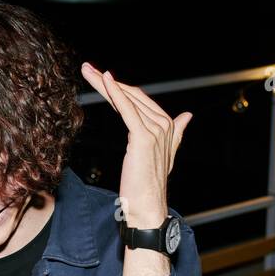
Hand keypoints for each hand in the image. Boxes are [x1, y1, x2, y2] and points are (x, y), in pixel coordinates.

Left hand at [80, 61, 190, 229]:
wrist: (147, 206)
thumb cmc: (149, 183)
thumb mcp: (165, 154)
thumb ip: (177, 133)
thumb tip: (188, 116)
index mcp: (168, 125)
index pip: (139, 99)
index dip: (119, 86)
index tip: (99, 76)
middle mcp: (164, 124)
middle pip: (132, 95)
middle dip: (107, 81)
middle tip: (86, 69)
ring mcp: (156, 130)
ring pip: (127, 100)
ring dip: (105, 83)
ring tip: (87, 71)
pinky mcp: (143, 137)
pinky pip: (128, 110)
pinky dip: (116, 93)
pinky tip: (105, 80)